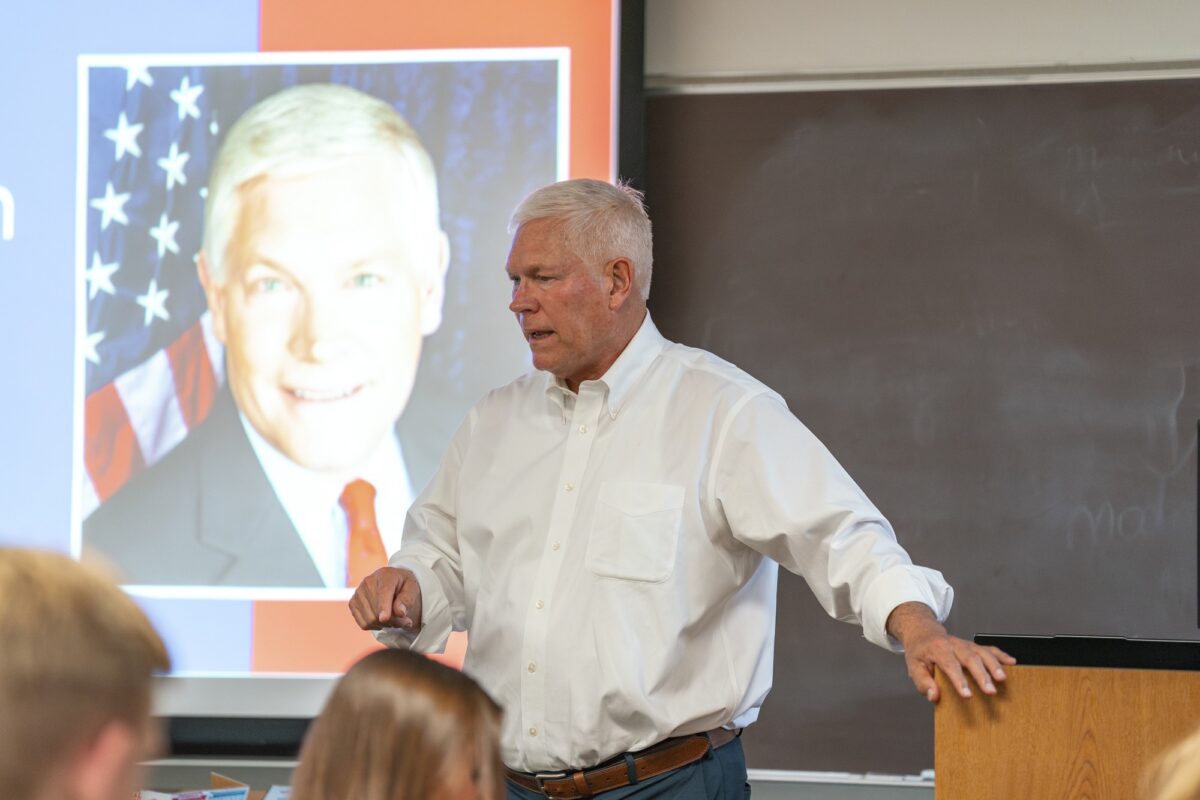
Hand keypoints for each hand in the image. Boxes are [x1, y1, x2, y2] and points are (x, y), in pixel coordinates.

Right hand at [348, 567, 422, 631]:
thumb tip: (399, 612)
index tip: (384, 618)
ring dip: (385, 624)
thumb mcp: (412, 589)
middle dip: (393, 621)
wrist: (393, 583)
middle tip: (404, 619)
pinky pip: (364, 624)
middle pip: (377, 612)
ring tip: (394, 618)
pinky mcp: (352, 603)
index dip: (384, 607)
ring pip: (370, 620)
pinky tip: (382, 618)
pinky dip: (375, 626)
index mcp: (385, 575)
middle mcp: (368, 582)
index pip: (383, 593)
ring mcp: (358, 593)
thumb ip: (407, 599)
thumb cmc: (404, 586)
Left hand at [885, 601, 1015, 701]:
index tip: (967, 695)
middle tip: (990, 691)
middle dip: (981, 675)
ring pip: (982, 652)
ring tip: (1002, 679)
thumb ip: (923, 682)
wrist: (923, 633)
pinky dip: (1001, 655)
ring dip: (994, 665)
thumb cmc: (919, 653)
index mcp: (937, 650)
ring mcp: (965, 644)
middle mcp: (954, 645)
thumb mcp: (913, 667)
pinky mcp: (973, 646)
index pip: (950, 665)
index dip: (959, 680)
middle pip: (970, 658)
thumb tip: (934, 696)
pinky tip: (1011, 662)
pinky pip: (989, 648)